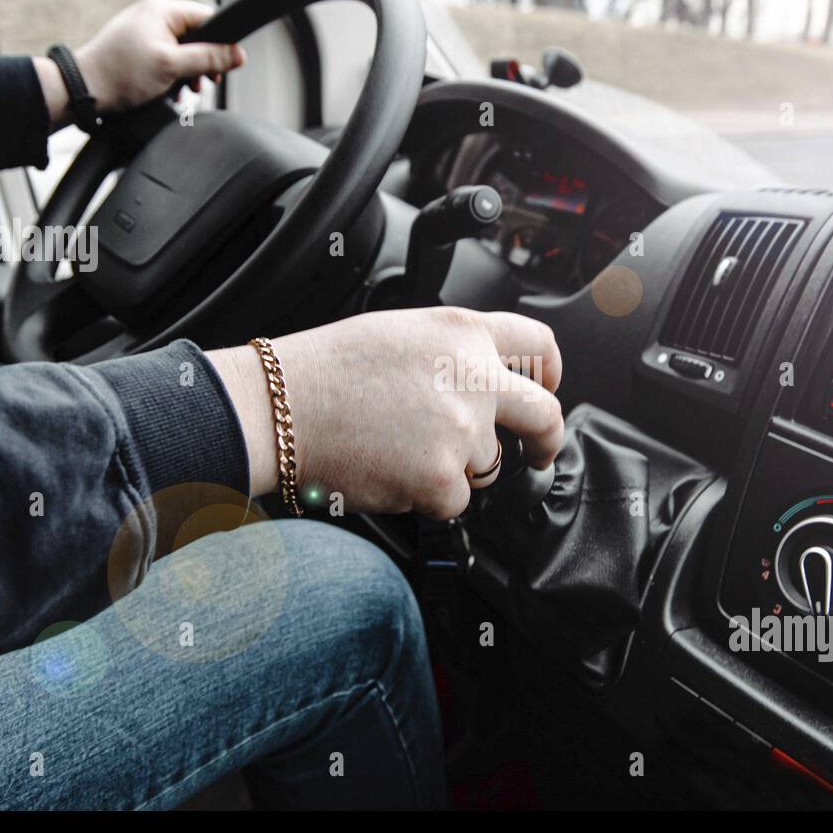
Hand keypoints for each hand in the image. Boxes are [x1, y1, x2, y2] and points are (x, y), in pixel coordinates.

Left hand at [36, 0, 245, 125]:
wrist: (86, 90)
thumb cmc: (123, 74)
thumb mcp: (172, 66)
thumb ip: (208, 58)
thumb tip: (239, 54)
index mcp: (162, 10)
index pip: (207, 17)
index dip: (222, 42)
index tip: (228, 65)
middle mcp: (154, 15)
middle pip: (197, 35)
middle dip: (204, 62)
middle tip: (206, 82)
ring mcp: (145, 31)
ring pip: (184, 50)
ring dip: (190, 73)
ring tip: (185, 91)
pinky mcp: (139, 49)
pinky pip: (168, 58)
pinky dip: (174, 75)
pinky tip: (173, 92)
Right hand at [208, 308, 564, 518]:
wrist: (282, 407)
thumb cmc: (327, 371)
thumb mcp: (402, 332)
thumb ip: (455, 352)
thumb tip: (486, 380)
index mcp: (463, 332)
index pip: (539, 340)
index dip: (550, 369)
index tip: (548, 387)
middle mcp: (474, 377)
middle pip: (543, 414)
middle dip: (546, 439)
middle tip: (538, 452)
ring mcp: (463, 431)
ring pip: (487, 464)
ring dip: (455, 466)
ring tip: (401, 447)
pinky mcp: (443, 478)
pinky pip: (455, 500)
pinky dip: (428, 496)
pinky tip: (391, 471)